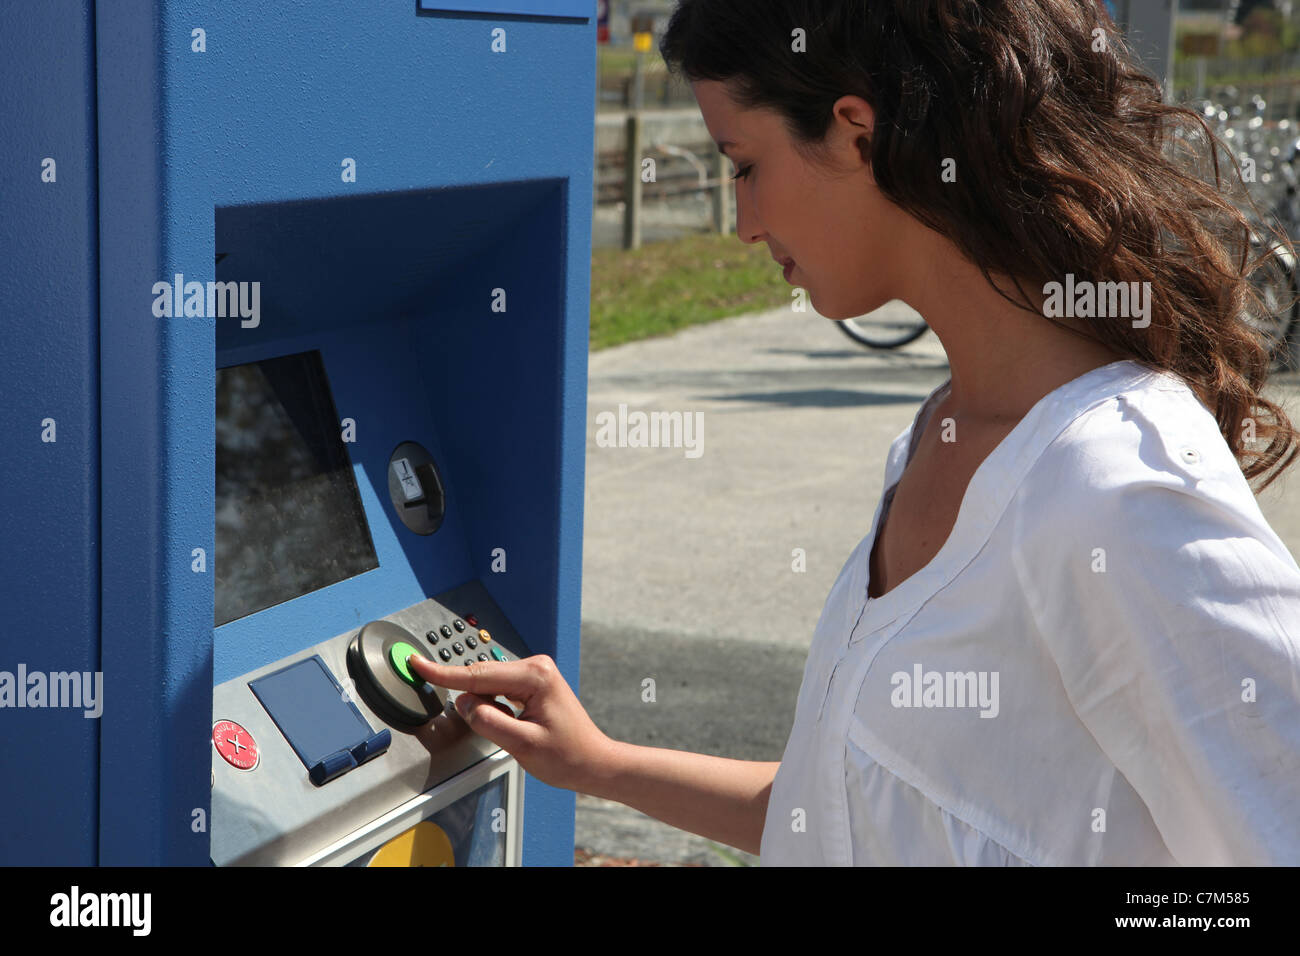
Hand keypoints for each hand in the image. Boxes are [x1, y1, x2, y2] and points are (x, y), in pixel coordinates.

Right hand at [406, 652, 617, 792]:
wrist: (593, 761)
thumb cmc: (567, 756)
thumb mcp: (522, 745)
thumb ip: (488, 722)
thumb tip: (463, 703)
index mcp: (535, 676)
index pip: (478, 675)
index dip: (443, 673)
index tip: (417, 663)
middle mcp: (535, 667)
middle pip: (482, 678)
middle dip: (472, 700)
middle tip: (501, 730)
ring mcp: (534, 673)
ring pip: (489, 685)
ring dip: (486, 706)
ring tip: (518, 732)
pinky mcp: (532, 683)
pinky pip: (499, 690)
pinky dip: (494, 706)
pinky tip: (513, 725)